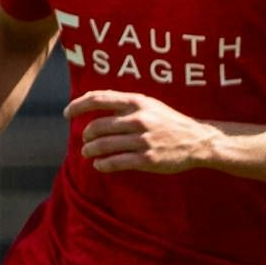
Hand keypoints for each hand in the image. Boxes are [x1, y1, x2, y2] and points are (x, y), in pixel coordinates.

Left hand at [67, 90, 222, 173]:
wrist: (198, 141)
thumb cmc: (170, 122)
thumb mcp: (149, 105)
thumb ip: (124, 104)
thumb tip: (94, 105)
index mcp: (137, 102)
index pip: (98, 99)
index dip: (78, 106)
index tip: (67, 114)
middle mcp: (139, 119)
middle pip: (97, 126)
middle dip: (86, 136)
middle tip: (85, 141)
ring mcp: (143, 140)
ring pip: (104, 146)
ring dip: (90, 151)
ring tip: (88, 154)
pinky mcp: (147, 159)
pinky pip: (116, 162)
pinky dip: (102, 164)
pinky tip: (99, 165)